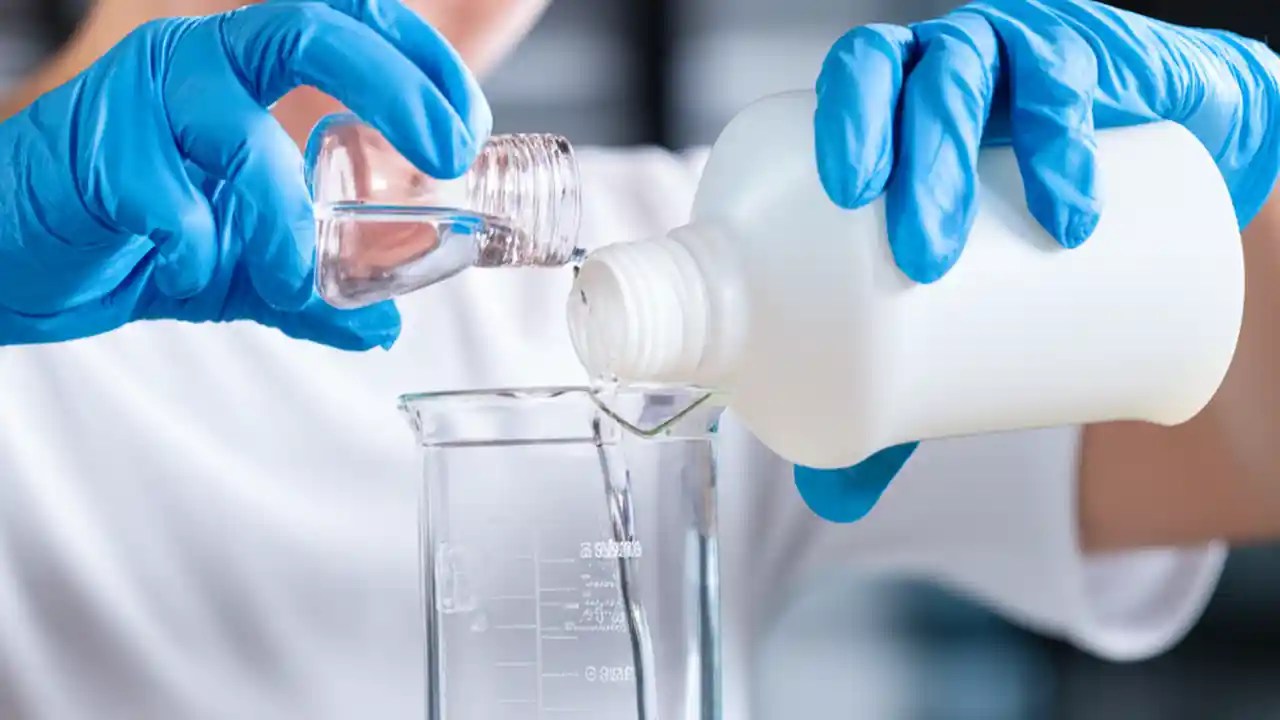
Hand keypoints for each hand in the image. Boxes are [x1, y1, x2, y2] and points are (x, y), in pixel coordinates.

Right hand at [0, 0, 490, 348]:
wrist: (19, 254)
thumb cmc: (135, 230)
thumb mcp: (246, 260)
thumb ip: (316, 285)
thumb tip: (384, 324)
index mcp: (248, 66)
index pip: (351, 21)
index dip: (420, 62)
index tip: (464, 130)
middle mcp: (199, 60)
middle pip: (310, 27)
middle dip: (392, 86)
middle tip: (441, 155)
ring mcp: (142, 96)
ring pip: (234, 126)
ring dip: (282, 214)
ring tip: (291, 273)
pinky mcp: (91, 150)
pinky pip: (162, 196)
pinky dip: (195, 245)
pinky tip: (190, 268)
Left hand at [796, 0, 1279, 521]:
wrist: (1157, 196)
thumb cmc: (1021, 249)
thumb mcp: (958, 317)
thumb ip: (894, 395)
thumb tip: (826, 500)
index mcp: (880, 116)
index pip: (832, 98)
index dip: (824, 132)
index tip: (833, 206)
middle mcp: (931, 71)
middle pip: (888, 76)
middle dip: (897, 158)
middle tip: (915, 257)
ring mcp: (1006, 57)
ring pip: (965, 66)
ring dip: (959, 149)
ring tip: (963, 248)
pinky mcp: (1090, 58)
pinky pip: (1067, 70)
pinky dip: (1063, 134)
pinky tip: (1070, 207)